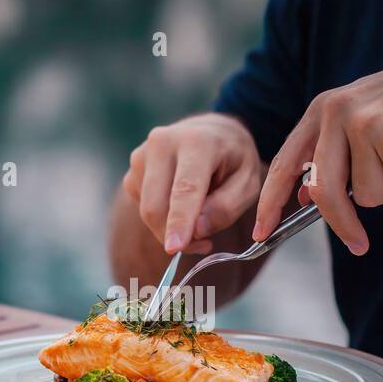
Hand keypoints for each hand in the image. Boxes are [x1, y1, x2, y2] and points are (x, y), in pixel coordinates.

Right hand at [123, 112, 262, 254]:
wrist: (211, 132)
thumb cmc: (234, 160)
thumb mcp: (248, 184)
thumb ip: (226, 208)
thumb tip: (196, 231)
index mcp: (197, 142)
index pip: (185, 189)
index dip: (179, 221)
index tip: (175, 248)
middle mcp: (162, 143)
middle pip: (156, 205)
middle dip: (174, 235)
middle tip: (203, 244)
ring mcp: (142, 154)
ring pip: (147, 210)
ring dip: (170, 227)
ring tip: (198, 218)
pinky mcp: (134, 168)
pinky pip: (143, 206)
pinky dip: (162, 217)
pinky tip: (181, 205)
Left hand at [254, 53, 382, 254]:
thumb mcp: (357, 123)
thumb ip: (329, 156)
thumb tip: (303, 198)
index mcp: (321, 109)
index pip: (284, 164)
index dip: (269, 202)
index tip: (259, 233)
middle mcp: (337, 112)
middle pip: (324, 192)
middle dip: (342, 223)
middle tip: (358, 245)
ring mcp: (367, 123)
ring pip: (367, 195)